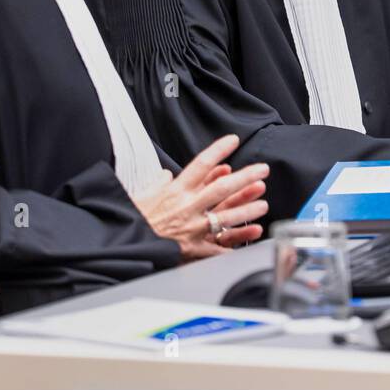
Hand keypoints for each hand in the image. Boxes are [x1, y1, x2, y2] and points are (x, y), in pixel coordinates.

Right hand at [134, 134, 269, 260]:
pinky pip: (218, 246)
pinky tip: (249, 238)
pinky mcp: (192, 248)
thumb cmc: (132, 219)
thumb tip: (166, 174)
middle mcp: (187, 207)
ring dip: (246, 209)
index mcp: (175, 191)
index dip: (218, 150)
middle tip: (263, 170)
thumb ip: (158, 182)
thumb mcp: (142, 194)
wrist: (125, 246)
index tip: (233, 140)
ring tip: (263, 204)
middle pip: (222, 188)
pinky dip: (234, 243)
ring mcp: (192, 228)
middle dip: (245, 177)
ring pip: (225, 216)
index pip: (201, 164)